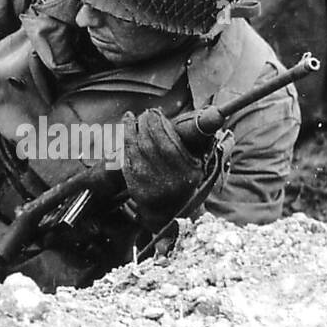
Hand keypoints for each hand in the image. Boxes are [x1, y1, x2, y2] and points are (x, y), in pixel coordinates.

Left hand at [121, 109, 205, 230]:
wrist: (172, 214)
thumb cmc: (185, 182)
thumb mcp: (195, 166)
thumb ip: (191, 144)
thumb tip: (202, 116)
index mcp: (186, 171)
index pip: (168, 141)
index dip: (158, 123)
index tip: (155, 112)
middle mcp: (168, 178)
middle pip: (150, 143)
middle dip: (144, 124)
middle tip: (144, 113)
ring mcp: (149, 183)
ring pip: (135, 149)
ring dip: (130, 129)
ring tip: (130, 117)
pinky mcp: (135, 186)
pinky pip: (127, 158)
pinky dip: (124, 142)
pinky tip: (124, 131)